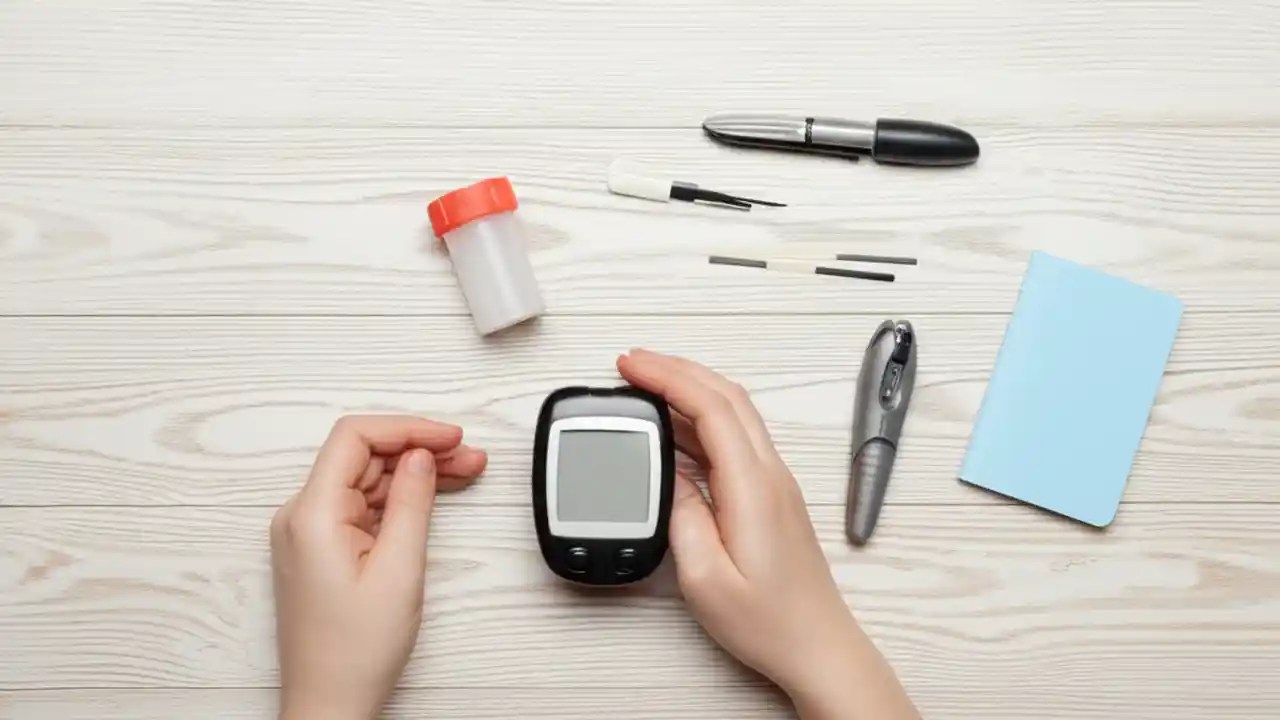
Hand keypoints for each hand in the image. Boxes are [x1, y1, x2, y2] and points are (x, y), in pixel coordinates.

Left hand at [270, 415, 486, 719]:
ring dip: (414, 473)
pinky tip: (432, 495)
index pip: (355, 438)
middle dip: (419, 450)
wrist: (330, 703)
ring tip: (465, 471)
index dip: (406, 428)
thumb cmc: (354, 652)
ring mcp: (310, 533)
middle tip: (469, 456)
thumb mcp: (399, 569)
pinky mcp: (322, 548)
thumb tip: (421, 456)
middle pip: (364, 457)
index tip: (448, 436)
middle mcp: (301, 517)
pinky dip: (398, 499)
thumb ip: (411, 503)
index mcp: (311, 515)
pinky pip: (362, 506)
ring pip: (367, 480)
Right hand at [618, 350, 918, 719]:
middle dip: (677, 369)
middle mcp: (770, 475)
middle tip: (633, 363)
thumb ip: (681, 517)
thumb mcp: (705, 578)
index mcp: (754, 487)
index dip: (668, 377)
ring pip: (734, 413)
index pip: (711, 406)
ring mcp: (775, 483)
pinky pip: (736, 438)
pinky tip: (677, 428)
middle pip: (727, 396)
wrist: (818, 647)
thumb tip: (668, 475)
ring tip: (646, 387)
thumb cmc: (769, 622)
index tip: (631, 366)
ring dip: (690, 389)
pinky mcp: (772, 496)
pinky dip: (703, 417)